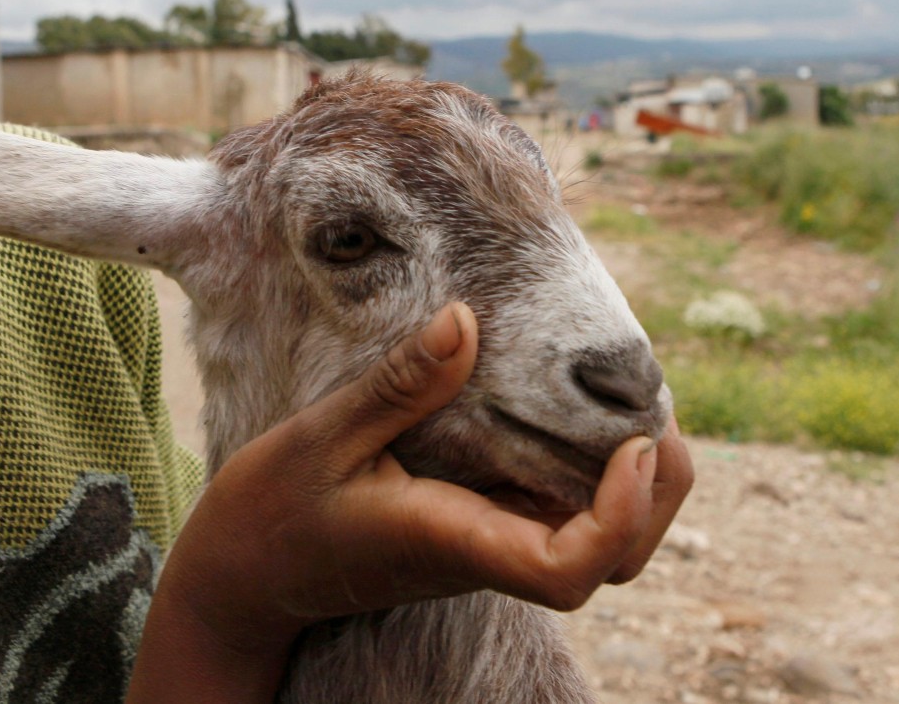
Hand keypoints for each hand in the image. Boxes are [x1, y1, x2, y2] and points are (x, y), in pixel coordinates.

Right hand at [128, 303, 692, 701]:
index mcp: (450, 541)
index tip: (635, 446)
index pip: (565, 568)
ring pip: (590, 540)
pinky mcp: (472, 530)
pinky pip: (552, 512)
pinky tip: (568, 409)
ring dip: (630, 484)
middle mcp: (480, 552)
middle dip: (654, 495)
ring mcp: (480, 546)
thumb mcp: (321, 437)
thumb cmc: (271, 512)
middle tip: (653, 406)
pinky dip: (586, 471)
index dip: (621, 517)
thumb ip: (396, 387)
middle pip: (609, 560)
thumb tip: (467, 320)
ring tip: (625, 399)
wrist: (243, 578)